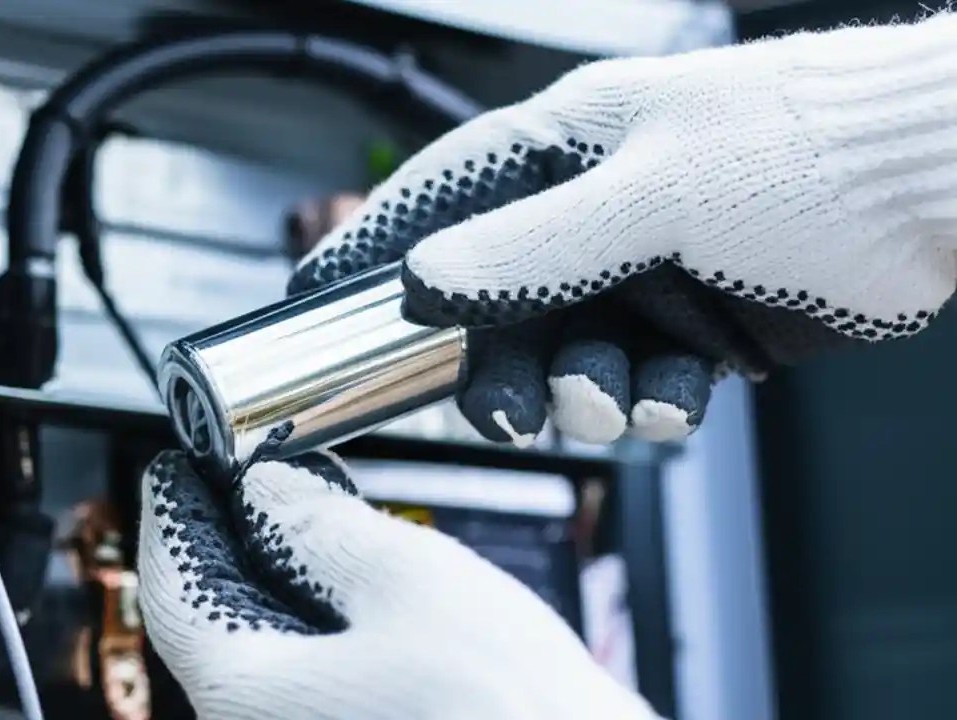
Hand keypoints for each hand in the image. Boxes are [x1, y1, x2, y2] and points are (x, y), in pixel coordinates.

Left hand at [137, 450, 657, 719]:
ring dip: (277, 580)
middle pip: (216, 622)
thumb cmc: (510, 713)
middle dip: (228, 542)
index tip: (181, 470)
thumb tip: (269, 490)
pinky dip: (318, 625)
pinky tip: (349, 590)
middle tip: (240, 479)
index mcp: (249, 694)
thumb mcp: (409, 581)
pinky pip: (311, 680)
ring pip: (267, 651)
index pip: (172, 590)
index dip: (173, 516)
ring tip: (298, 516)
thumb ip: (323, 527)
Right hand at [290, 13, 956, 444]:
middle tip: (522, 409)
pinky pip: (636, 382)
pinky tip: (688, 385)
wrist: (936, 190)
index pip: (438, 199)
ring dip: (595, 391)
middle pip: (494, 309)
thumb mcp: (654, 195)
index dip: (376, 252)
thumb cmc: (805, 152)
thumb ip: (533, 246)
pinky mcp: (686, 321)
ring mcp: (639, 269)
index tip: (321, 299)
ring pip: (565, 358)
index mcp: (565, 150)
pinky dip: (656, 399)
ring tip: (638, 386)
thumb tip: (428, 278)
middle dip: (510, 369)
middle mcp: (590, 212)